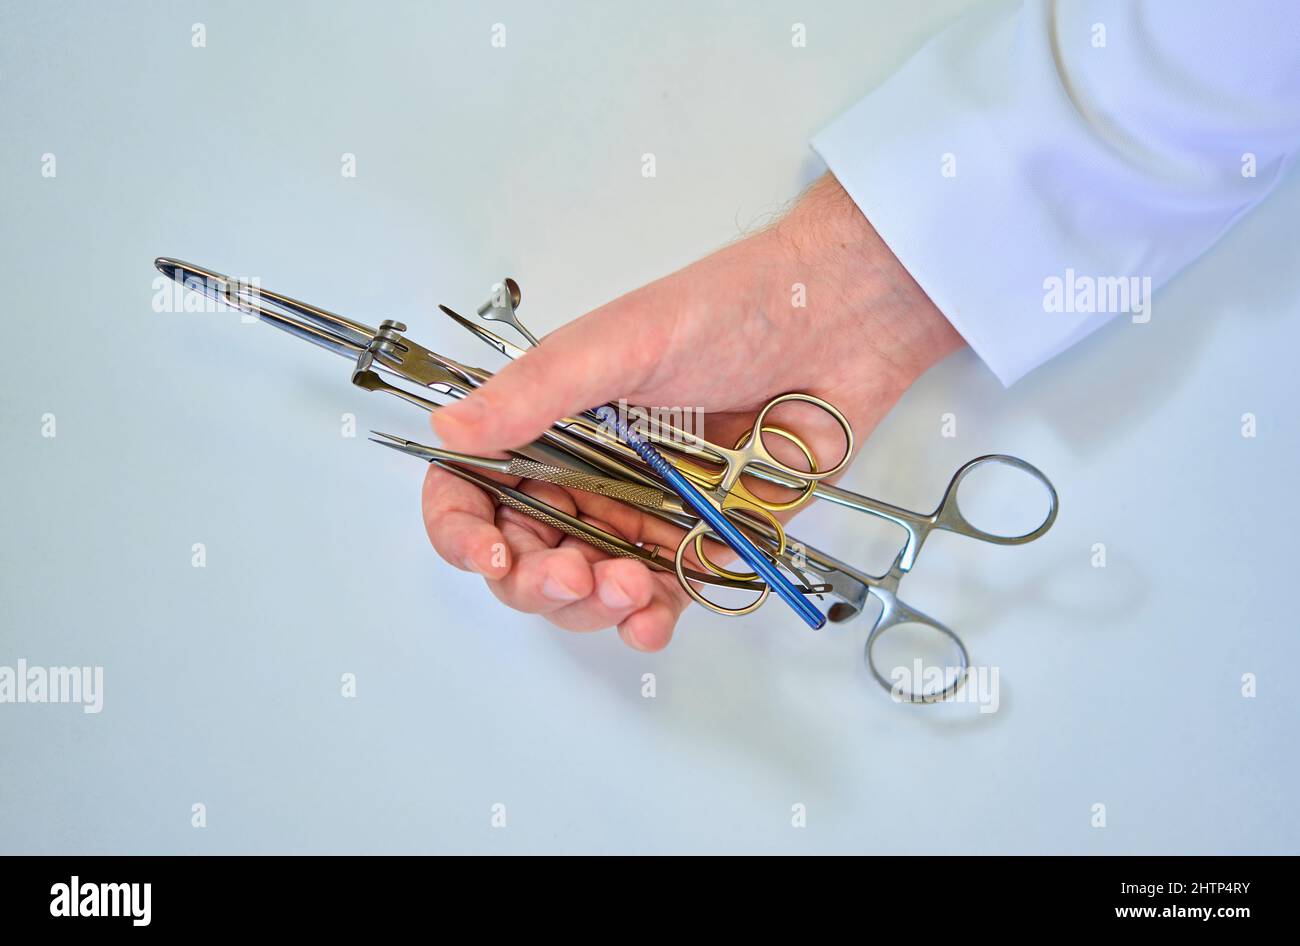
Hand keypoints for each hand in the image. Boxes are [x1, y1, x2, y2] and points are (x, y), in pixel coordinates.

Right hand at [424, 173, 963, 650]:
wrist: (837, 324)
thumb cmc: (732, 311)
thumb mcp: (621, 344)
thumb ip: (535, 394)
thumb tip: (452, 430)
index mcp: (551, 421)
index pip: (473, 486)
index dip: (464, 529)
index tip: (489, 552)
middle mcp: (587, 471)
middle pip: (524, 554)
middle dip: (536, 581)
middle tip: (572, 574)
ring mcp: (640, 509)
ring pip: (585, 588)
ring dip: (592, 606)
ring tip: (629, 585)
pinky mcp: (698, 539)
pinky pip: (659, 598)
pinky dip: (648, 619)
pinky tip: (652, 618)